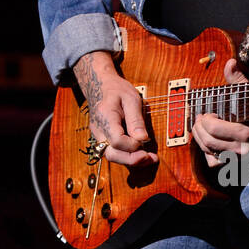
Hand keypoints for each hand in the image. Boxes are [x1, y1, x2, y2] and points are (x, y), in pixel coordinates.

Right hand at [73, 51, 157, 168]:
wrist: (101, 87)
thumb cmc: (117, 90)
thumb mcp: (131, 98)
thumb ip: (136, 119)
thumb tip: (143, 139)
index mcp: (105, 117)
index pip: (117, 140)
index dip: (132, 145)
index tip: (144, 139)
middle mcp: (98, 130)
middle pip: (111, 154)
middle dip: (132, 160)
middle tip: (150, 158)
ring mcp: (98, 136)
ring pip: (112, 156)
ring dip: (131, 161)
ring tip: (150, 158)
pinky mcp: (102, 139)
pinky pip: (113, 152)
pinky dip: (127, 156)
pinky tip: (141, 154)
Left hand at [193, 57, 248, 167]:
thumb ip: (240, 81)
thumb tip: (230, 63)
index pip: (214, 129)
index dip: (206, 120)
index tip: (208, 113)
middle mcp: (244, 151)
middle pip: (209, 140)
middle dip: (199, 127)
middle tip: (201, 119)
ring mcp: (240, 160)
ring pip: (209, 152)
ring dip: (199, 138)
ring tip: (200, 127)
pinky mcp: (237, 165)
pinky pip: (214, 162)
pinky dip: (207, 152)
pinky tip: (209, 141)